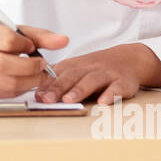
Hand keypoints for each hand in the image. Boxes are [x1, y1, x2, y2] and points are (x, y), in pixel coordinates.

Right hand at [0, 17, 68, 98]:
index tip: (31, 47)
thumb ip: (40, 36)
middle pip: (6, 66)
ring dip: (29, 82)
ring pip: (7, 83)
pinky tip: (21, 81)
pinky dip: (18, 90)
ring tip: (35, 76)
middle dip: (32, 69)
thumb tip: (64, 41)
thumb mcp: (14, 31)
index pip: (9, 41)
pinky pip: (3, 94)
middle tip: (41, 66)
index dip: (26, 46)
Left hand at [35, 43, 160, 105]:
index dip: (46, 83)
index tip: (35, 94)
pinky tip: (104, 102)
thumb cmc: (96, 67)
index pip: (57, 73)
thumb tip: (33, 90)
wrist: (128, 58)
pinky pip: (117, 87)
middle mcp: (89, 68)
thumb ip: (57, 78)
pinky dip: (111, 94)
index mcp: (75, 65)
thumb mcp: (75, 68)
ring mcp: (106, 74)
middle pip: (71, 76)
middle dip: (57, 88)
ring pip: (92, 80)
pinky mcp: (123, 81)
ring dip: (79, 90)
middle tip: (46, 99)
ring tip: (69, 100)